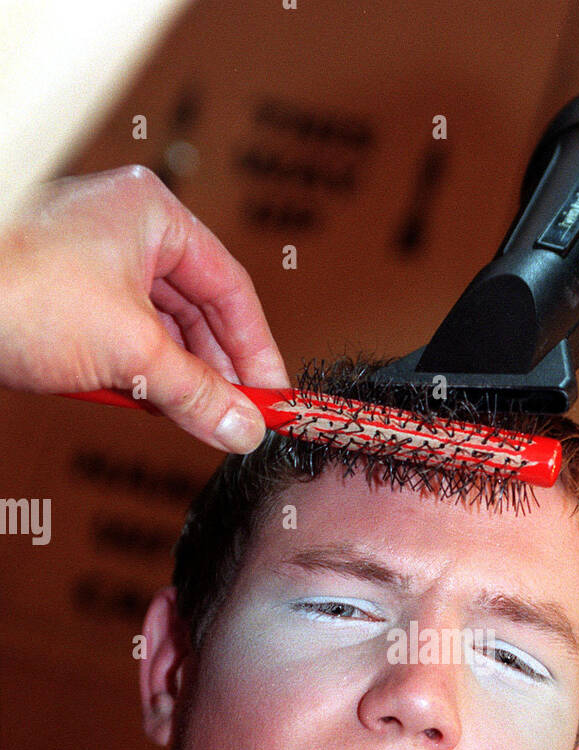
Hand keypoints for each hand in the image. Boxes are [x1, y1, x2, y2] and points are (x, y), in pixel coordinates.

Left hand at [0, 165, 290, 450]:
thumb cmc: (18, 293)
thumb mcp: (131, 352)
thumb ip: (198, 394)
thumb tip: (244, 426)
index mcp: (152, 214)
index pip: (231, 289)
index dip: (258, 351)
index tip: (272, 399)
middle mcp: (124, 229)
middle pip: (197, 311)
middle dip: (217, 371)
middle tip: (238, 420)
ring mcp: (90, 261)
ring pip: (159, 329)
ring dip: (177, 378)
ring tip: (196, 419)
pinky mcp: (63, 297)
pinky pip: (121, 338)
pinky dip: (138, 375)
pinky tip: (148, 405)